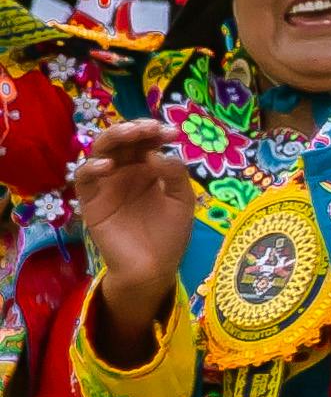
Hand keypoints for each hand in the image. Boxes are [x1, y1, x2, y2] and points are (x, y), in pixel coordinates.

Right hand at [73, 122, 197, 346]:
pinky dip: (92, 167)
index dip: (156, 132)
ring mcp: (106, 183)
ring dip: (114, 138)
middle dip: (135, 129)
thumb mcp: (182, 201)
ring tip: (131, 135)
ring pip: (101, 150)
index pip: (147, 141)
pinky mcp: (90, 200)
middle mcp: (126, 170)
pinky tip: (109, 166)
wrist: (153, 267)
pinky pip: (83, 177)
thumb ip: (174, 175)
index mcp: (148, 168)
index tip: (172, 132)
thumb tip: (156, 153)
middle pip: (122, 140)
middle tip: (151, 128)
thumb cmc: (169, 234)